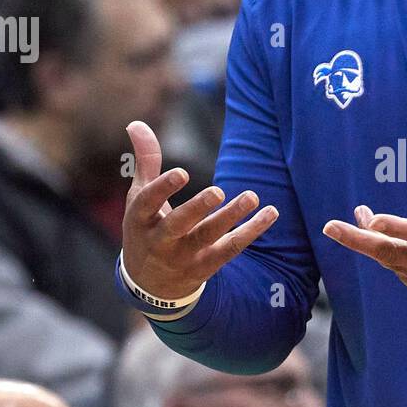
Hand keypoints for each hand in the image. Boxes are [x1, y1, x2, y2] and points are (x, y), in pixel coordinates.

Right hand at [122, 120, 277, 299]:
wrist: (149, 284)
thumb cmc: (146, 228)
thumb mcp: (139, 198)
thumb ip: (145, 161)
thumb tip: (136, 122)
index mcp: (139, 220)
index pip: (147, 204)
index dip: (162, 189)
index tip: (181, 172)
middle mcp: (160, 241)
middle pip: (178, 225)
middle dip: (197, 209)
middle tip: (218, 191)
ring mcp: (182, 256)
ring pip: (208, 237)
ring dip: (231, 217)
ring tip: (252, 196)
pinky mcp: (205, 267)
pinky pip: (231, 249)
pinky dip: (251, 231)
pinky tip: (270, 213)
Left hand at [322, 139, 406, 319]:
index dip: (387, 225)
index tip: (369, 217)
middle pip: (383, 252)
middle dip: (354, 238)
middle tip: (330, 227)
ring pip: (390, 262)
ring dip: (372, 244)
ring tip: (362, 224)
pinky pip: (403, 274)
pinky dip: (392, 260)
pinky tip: (389, 247)